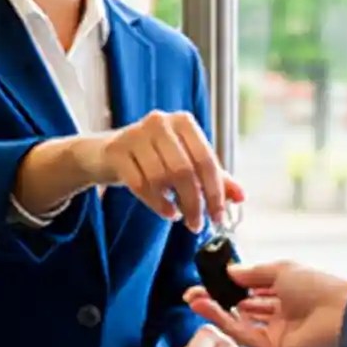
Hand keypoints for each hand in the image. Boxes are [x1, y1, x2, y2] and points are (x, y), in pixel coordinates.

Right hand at [76, 110, 244, 231]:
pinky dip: (155, 203)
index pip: (206, 159)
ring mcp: (135, 134)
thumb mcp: (185, 163)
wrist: (106, 154)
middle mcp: (160, 122)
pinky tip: (165, 210)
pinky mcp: (116, 150)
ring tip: (179, 215)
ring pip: (161, 178)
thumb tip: (241, 197)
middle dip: (194, 203)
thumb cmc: (153, 158)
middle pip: (184, 171)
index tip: (219, 217)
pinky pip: (139, 184)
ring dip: (174, 205)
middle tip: (197, 225)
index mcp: (183, 122)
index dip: (216, 191)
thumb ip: (213, 177)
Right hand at [184, 260, 346, 346]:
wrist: (339, 312)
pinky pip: (244, 335)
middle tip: (193, 293)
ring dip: (215, 311)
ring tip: (195, 299)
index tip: (206, 280)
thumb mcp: (279, 270)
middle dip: (217, 300)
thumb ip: (251, 273)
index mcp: (284, 292)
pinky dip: (224, 322)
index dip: (228, 286)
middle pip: (241, 308)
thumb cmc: (317, 286)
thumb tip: (229, 270)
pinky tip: (209, 308)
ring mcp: (275, 332)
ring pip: (239, 322)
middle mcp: (278, 313)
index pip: (249, 290)